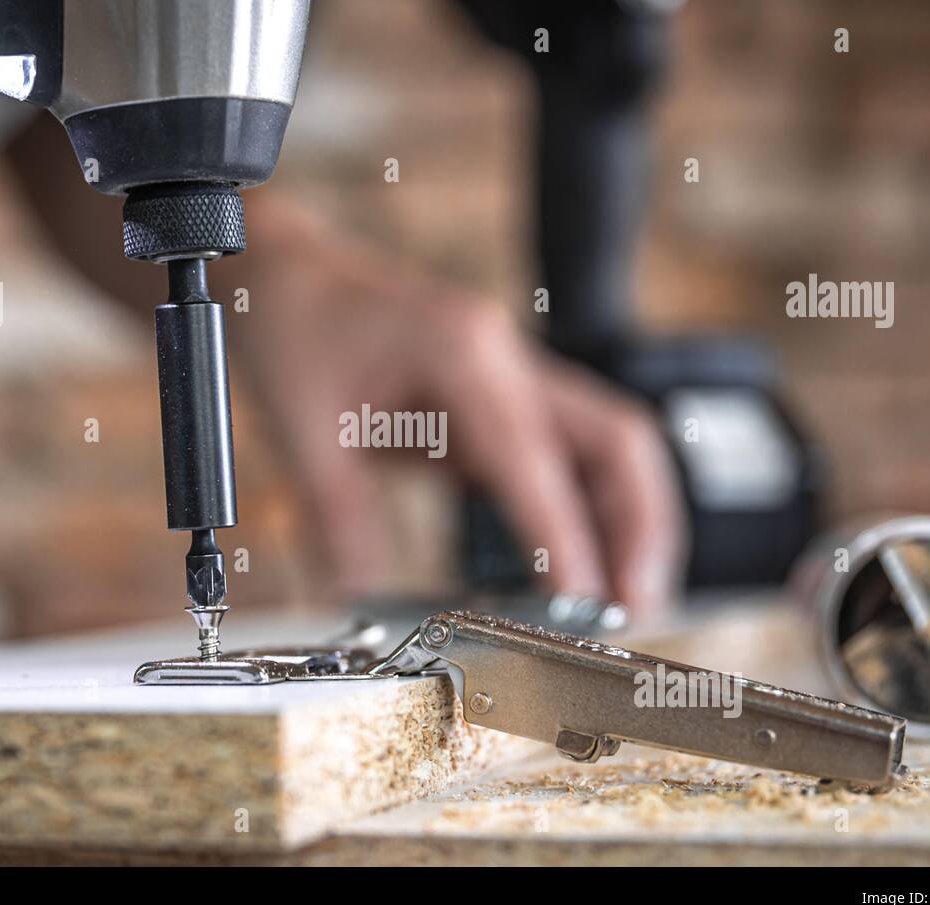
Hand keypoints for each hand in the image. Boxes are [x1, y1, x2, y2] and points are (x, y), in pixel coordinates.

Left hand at [224, 197, 686, 615]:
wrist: (288, 273)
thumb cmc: (296, 329)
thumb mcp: (303, 432)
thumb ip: (340, 522)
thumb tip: (361, 602)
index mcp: (462, 354)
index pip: (535, 459)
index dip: (566, 537)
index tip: (583, 604)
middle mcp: (506, 361)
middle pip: (619, 440)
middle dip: (641, 527)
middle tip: (635, 606)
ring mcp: (513, 376)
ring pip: (609, 447)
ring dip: (628, 522)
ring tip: (621, 598)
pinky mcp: (503, 401)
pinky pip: (567, 457)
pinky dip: (585, 511)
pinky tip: (574, 561)